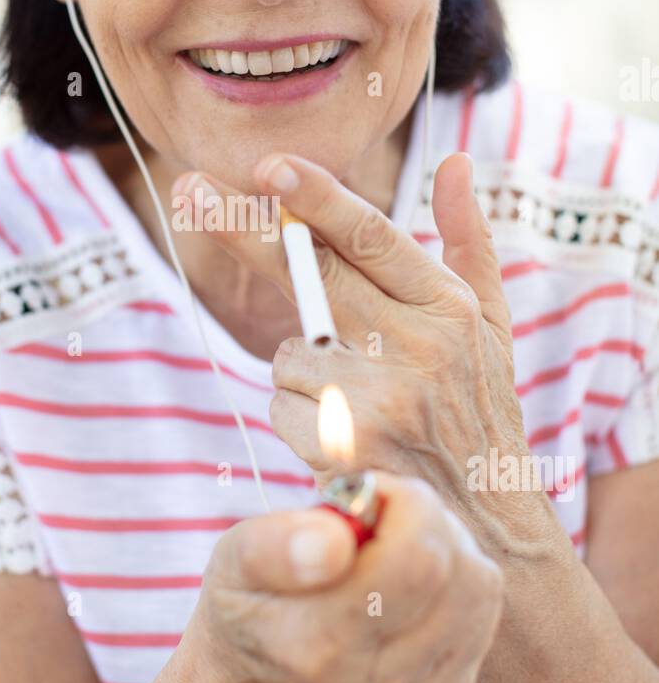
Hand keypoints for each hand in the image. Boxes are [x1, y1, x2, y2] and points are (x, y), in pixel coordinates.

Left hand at [173, 151, 560, 561]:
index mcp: (448, 307)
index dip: (316, 197)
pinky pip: (281, 403)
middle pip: (309, 273)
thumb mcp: (491, 323)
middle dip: (244, 229)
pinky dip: (297, 415)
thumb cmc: (478, 408)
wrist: (484, 521)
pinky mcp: (343, 447)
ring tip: (354, 400)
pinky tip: (338, 437)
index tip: (269, 165)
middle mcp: (418, 346)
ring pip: (289, 349)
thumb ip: (469, 240)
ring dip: (302, 367)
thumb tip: (454, 161)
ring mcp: (379, 398)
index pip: (373, 236)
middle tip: (190, 191)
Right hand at [188, 470, 502, 682]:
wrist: (268, 679)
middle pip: (454, 570)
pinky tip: (413, 577)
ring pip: (478, 583)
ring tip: (393, 544)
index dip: (403, 504)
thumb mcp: (234, 559)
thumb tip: (336, 539)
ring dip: (445, 543)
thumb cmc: (253, 597)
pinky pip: (484, 606)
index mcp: (318, 648)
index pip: (414, 562)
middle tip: (377, 514)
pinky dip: (458, 574)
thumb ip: (275, 545)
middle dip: (423, 517)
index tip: (365, 495)